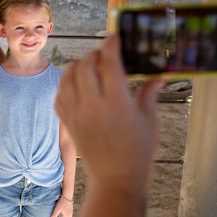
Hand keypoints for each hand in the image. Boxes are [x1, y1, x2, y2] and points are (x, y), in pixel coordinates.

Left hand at [49, 194, 73, 216]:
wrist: (67, 196)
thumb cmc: (61, 202)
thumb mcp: (57, 209)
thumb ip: (54, 215)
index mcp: (66, 216)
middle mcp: (70, 216)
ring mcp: (71, 213)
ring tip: (59, 216)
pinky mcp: (71, 210)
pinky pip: (69, 216)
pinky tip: (62, 213)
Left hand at [56, 35, 161, 193]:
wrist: (116, 178)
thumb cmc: (138, 150)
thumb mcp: (149, 120)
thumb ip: (149, 93)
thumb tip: (158, 76)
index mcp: (117, 103)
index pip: (110, 63)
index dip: (111, 45)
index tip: (114, 37)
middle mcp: (93, 106)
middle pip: (84, 66)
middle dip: (93, 54)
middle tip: (103, 54)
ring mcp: (77, 115)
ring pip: (67, 78)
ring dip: (76, 67)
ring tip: (88, 67)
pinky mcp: (68, 124)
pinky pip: (59, 96)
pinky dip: (65, 85)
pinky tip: (76, 85)